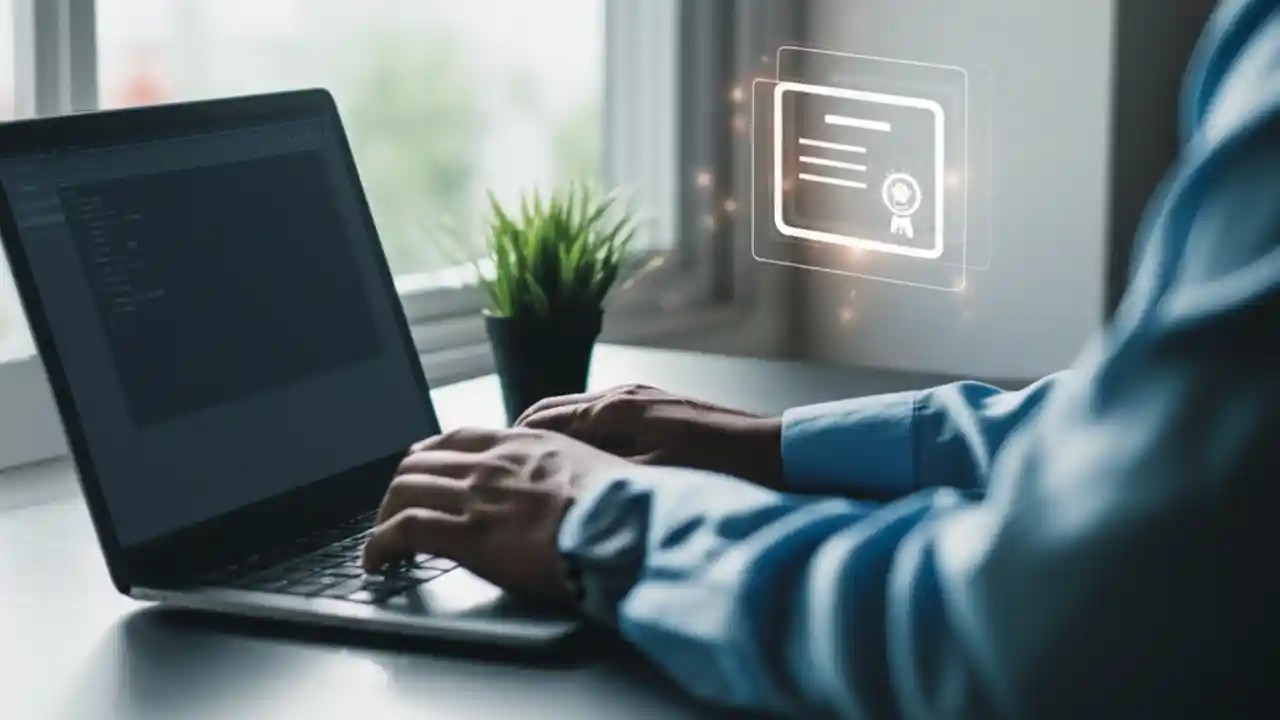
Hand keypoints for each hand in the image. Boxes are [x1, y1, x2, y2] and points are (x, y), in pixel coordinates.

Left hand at [361, 427, 632, 603]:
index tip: (419, 470)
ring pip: (403, 491)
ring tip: (383, 543)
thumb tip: (571, 492)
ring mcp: (477, 495)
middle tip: (395, 513)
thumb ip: (566, 474)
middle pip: (420, 462)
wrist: (626, 526)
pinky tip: (377, 562)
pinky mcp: (467, 534)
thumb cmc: (625, 508)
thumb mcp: (594, 471)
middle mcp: (492, 462)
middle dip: (400, 488)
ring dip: (385, 517)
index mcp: (524, 443)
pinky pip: (404, 531)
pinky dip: (381, 546)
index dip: (429, 455)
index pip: (457, 438)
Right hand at [516, 384, 783, 488]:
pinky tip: (585, 466)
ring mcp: (640, 399)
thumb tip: (553, 490)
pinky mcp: (657, 408)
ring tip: (537, 473)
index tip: (490, 471)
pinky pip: (600, 420)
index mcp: (612, 411)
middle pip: (550, 413)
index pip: (538, 422)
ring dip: (552, 439)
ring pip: (574, 415)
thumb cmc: (717, 470)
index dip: (509, 447)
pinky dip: (580, 438)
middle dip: (522, 441)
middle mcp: (620, 396)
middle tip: (503, 473)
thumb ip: (597, 480)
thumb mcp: (650, 482)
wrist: (774, 454)